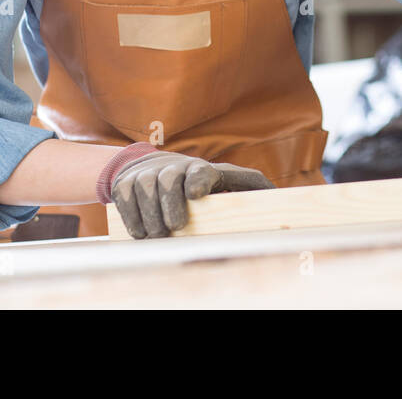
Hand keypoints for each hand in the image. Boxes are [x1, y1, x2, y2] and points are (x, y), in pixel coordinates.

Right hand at [100, 144, 274, 238]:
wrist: (151, 167)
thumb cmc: (197, 180)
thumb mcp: (224, 180)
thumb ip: (249, 186)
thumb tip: (277, 194)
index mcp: (200, 169)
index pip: (200, 171)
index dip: (197, 180)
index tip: (196, 194)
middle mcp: (172, 167)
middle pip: (168, 182)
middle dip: (170, 206)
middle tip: (175, 226)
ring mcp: (147, 174)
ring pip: (145, 190)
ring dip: (151, 218)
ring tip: (159, 235)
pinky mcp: (125, 183)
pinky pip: (125, 198)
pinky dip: (132, 217)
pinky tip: (141, 232)